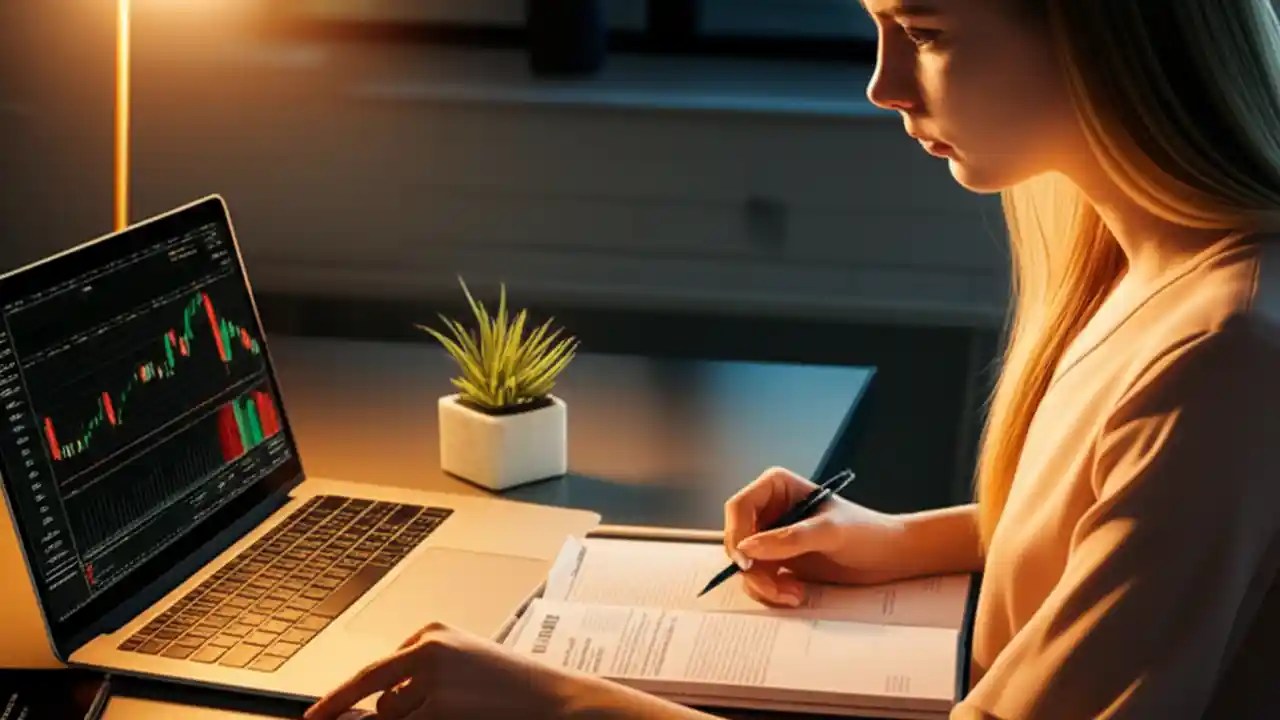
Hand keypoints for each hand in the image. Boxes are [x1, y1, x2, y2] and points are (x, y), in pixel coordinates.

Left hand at [303, 622, 575, 719]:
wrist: (558, 701)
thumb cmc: (517, 689)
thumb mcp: (465, 670)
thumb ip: (421, 680)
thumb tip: (372, 707)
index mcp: (432, 632)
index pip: (375, 672)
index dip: (344, 700)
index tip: (318, 716)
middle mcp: (426, 649)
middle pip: (376, 697)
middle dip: (379, 718)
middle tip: (377, 714)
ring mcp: (431, 679)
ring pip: (389, 718)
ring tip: (461, 711)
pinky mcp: (439, 709)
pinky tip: (444, 714)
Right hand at [724, 466, 907, 606]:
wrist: (889, 556)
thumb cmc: (867, 532)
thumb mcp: (829, 532)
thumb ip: (789, 539)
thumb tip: (749, 548)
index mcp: (776, 488)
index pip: (739, 508)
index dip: (737, 535)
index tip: (747, 563)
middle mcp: (770, 510)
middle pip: (738, 540)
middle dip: (752, 569)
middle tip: (775, 588)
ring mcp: (772, 538)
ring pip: (746, 565)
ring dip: (764, 585)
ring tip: (793, 594)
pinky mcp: (779, 561)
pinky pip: (759, 579)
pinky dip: (771, 591)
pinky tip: (796, 594)